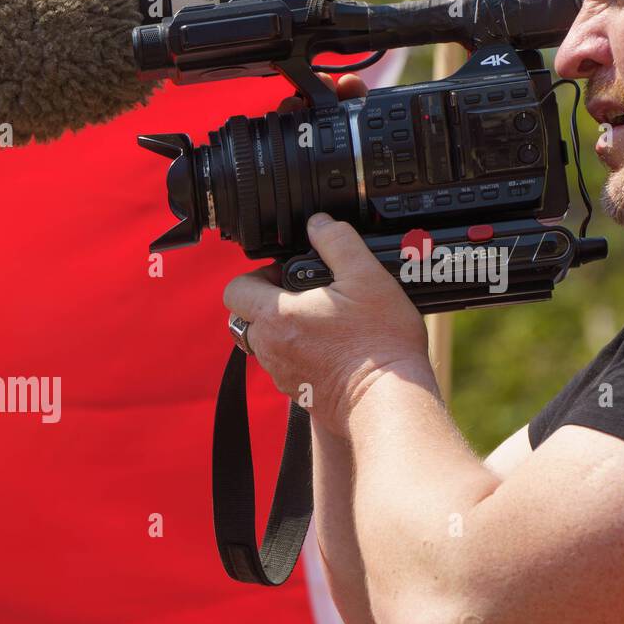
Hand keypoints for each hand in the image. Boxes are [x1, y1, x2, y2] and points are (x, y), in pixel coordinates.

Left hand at [222, 73, 433, 436]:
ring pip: (265, 343)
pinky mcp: (297, 393)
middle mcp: (268, 348)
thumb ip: (337, 242)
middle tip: (306, 295)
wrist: (389, 401)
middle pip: (247, 317)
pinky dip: (300, 353)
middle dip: (268, 302)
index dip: (256, 275)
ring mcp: (281, 374)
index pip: (235, 289)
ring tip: (325, 320)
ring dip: (285, 328)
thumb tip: (319, 223)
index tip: (285, 273)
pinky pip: (286, 366)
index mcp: (275, 316)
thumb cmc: (378, 343)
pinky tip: (334, 347)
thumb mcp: (366, 276)